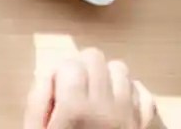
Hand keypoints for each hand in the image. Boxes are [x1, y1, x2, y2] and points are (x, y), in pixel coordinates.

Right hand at [23, 48, 155, 128]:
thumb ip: (37, 100)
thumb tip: (48, 75)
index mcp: (77, 109)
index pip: (71, 63)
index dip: (59, 73)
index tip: (55, 90)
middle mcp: (107, 107)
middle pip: (95, 57)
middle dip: (81, 67)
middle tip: (72, 88)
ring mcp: (129, 115)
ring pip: (121, 69)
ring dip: (105, 77)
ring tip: (94, 95)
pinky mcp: (143, 124)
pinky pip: (143, 94)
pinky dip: (130, 94)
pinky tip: (116, 106)